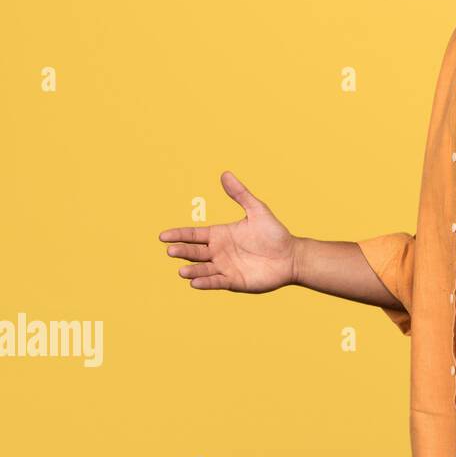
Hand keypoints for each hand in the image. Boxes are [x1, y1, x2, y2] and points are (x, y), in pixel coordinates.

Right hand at [158, 171, 296, 292]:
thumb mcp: (257, 210)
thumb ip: (240, 194)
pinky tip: (195, 283)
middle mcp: (218, 251)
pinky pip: (216, 282)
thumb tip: (225, 173)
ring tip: (182, 271)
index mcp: (220, 234)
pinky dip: (206, 283)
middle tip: (171, 251)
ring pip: (202, 269)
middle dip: (182, 251)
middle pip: (194, 252)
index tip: (163, 235)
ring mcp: (225, 267)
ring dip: (192, 270)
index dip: (179, 235)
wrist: (291, 256)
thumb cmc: (274, 233)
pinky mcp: (234, 281)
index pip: (194, 234)